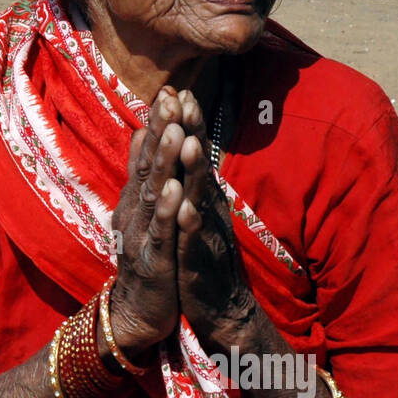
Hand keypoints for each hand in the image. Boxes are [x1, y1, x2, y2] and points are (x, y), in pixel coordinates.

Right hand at [106, 89, 185, 354]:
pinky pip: (161, 232)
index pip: (147, 154)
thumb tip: (139, 132)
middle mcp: (135, 211)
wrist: (140, 314)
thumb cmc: (149, 257)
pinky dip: (167, 210)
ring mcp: (142, 234)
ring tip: (175, 133)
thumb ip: (141, 172)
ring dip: (164, 162)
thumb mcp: (143, 211)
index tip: (169, 90)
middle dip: (160, 131)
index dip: (158, 122)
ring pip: (153, 193)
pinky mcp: (153, 260)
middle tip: (169, 97)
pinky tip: (175, 190)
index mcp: (137, 199)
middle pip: (148, 165)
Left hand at [173, 90, 260, 356]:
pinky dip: (191, 223)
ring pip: (200, 196)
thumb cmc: (202, 255)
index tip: (177, 90)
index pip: (193, 152)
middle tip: (184, 99)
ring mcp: (206, 233)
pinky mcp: (199, 261)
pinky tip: (186, 209)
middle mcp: (207, 208)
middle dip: (191, 131)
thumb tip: (182, 143)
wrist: (220, 308)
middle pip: (199, 164)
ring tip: (188, 142)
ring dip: (194, 169)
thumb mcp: (194, 211)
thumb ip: (188, 180)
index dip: (186, 123)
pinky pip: (195, 240)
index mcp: (202, 196)